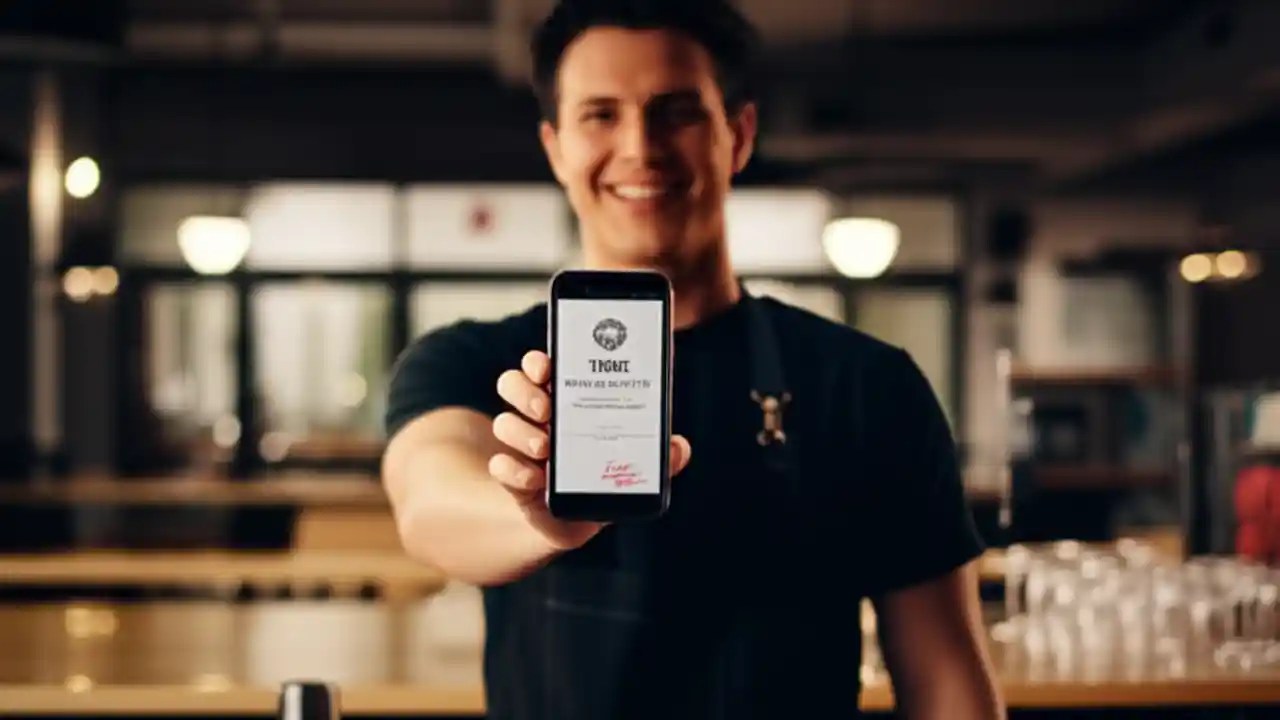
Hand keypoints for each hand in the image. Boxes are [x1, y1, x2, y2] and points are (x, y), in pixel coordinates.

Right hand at [491, 350, 690, 550]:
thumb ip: (658, 454)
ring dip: (521, 431)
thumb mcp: (635, 463)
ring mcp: (521, 446)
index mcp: (565, 399)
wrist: (579, 521)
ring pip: (502, 422)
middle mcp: (536, 417)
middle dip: (526, 392)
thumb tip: (679, 447)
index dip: (537, 361)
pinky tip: (537, 478)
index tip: (548, 367)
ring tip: (546, 447)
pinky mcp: (513, 478)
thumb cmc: (606, 476)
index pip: (540, 366)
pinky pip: (499, 466)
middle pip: (512, 384)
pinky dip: (514, 470)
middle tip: (548, 408)